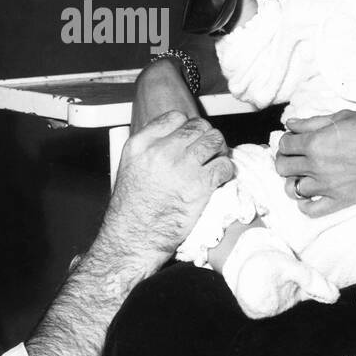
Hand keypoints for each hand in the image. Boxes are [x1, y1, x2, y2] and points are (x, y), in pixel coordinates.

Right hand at [104, 110, 232, 259]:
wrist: (134, 239)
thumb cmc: (131, 210)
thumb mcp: (130, 167)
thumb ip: (150, 149)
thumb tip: (173, 141)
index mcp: (141, 144)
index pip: (176, 117)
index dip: (187, 126)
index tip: (190, 138)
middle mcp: (162, 151)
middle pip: (199, 126)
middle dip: (207, 136)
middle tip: (208, 150)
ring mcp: (182, 167)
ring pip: (215, 141)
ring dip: (219, 150)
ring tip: (215, 161)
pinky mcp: (200, 185)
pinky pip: (224, 165)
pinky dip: (226, 170)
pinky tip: (218, 178)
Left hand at [274, 110, 355, 217]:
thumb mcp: (343, 117)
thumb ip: (312, 122)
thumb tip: (290, 125)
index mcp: (315, 143)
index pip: (284, 145)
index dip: (287, 140)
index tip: (295, 139)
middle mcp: (317, 166)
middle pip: (283, 167)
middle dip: (286, 159)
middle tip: (297, 155)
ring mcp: (328, 186)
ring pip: (292, 189)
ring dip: (294, 179)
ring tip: (305, 173)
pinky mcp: (341, 200)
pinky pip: (310, 209)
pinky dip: (305, 203)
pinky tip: (311, 193)